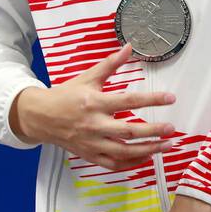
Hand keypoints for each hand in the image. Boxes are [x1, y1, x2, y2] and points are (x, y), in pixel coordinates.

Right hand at [9, 43, 175, 170]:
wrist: (38, 117)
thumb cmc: (65, 96)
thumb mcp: (88, 77)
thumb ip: (110, 64)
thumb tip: (128, 47)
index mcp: (95, 103)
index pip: (128, 101)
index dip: (151, 100)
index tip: (170, 98)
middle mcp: (94, 125)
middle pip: (128, 131)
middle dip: (152, 132)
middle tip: (172, 128)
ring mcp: (91, 143)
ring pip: (123, 152)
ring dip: (147, 150)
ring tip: (166, 145)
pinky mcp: (89, 155)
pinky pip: (112, 164)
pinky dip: (130, 164)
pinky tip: (146, 158)